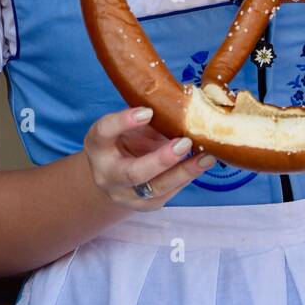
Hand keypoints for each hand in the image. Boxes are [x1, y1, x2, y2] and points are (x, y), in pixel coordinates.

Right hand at [83, 106, 215, 209]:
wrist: (113, 173)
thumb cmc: (124, 138)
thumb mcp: (127, 124)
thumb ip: (147, 115)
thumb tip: (183, 98)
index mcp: (97, 144)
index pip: (105, 131)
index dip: (125, 121)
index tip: (148, 111)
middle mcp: (106, 174)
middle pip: (133, 173)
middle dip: (162, 160)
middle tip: (185, 142)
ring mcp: (124, 194)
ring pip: (156, 188)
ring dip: (184, 172)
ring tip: (207, 157)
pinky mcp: (144, 205)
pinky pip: (168, 193)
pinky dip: (187, 177)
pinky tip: (202, 164)